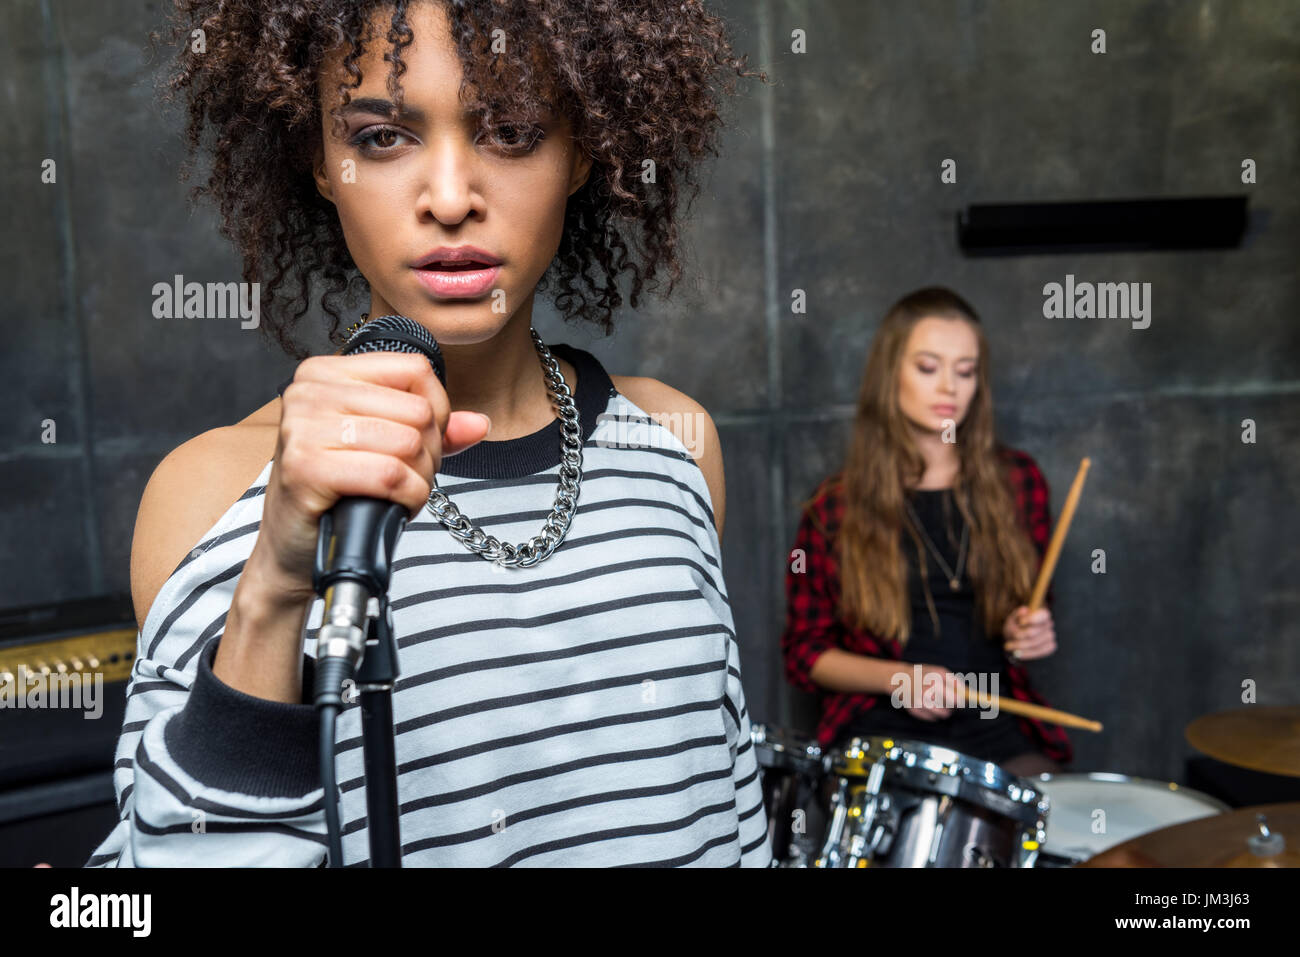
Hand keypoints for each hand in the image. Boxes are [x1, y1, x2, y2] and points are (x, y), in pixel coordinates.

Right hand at [249, 352, 490, 605]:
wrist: (293, 544)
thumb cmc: (335, 491)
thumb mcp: (382, 445)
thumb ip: (432, 428)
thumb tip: (479, 423)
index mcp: (326, 373)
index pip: (415, 370)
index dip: (436, 410)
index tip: (420, 440)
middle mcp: (310, 393)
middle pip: (417, 410)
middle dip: (428, 452)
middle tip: (406, 476)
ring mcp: (304, 428)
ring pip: (409, 443)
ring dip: (419, 479)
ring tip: (398, 492)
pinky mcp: (306, 467)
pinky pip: (390, 475)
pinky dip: (407, 497)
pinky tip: (394, 505)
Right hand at [892, 663, 966, 720]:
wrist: (899, 678)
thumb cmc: (923, 673)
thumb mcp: (939, 671)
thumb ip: (955, 681)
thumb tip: (967, 693)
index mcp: (934, 684)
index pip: (956, 701)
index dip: (961, 702)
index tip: (962, 700)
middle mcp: (926, 697)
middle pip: (948, 712)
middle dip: (951, 707)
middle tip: (949, 700)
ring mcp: (918, 706)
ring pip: (940, 716)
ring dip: (942, 710)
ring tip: (937, 700)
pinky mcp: (913, 712)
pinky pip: (931, 718)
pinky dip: (932, 712)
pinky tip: (927, 703)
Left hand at [1002, 605, 1055, 661]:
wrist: (1016, 638)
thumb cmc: (1015, 626)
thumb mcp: (1012, 619)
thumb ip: (1017, 615)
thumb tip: (1024, 610)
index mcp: (1042, 614)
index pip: (1042, 615)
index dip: (1032, 619)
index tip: (1021, 622)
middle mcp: (1048, 624)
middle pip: (1034, 632)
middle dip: (1019, 636)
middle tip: (1009, 639)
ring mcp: (1050, 636)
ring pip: (1035, 644)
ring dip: (1020, 646)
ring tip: (1008, 646)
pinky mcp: (1050, 646)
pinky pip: (1038, 652)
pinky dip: (1026, 653)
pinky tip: (1017, 654)